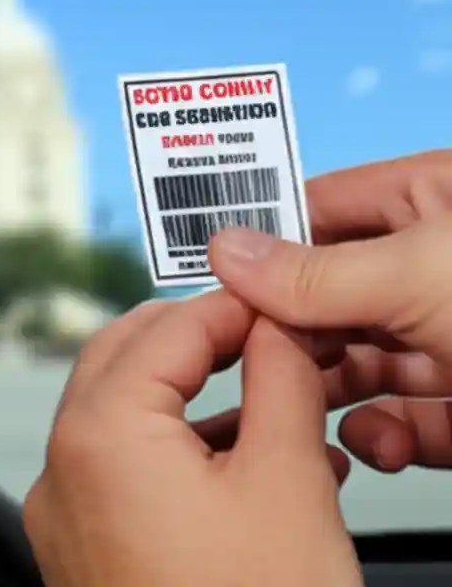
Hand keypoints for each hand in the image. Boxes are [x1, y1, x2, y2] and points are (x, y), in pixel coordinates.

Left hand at [23, 292, 359, 586]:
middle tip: (265, 334)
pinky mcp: (82, 554)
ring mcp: (65, 516)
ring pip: (124, 418)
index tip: (280, 304)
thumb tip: (275, 329)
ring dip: (196, 399)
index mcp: (100, 435)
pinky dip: (179, 455)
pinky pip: (123, 475)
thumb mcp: (286, 481)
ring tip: (281, 405)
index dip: (232, 308)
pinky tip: (250, 467)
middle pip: (124, 360)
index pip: (165, 330)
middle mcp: (63, 469)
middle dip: (197, 340)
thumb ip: (278, 380)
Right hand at [207, 149, 451, 472]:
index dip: (265, 244)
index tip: (212, 282)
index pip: (323, 208)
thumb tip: (223, 250)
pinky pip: (408, 420)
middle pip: (332, 295)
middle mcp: (440, 266)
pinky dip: (385, 437)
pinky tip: (376, 441)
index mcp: (435, 201)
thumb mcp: (420, 275)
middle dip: (294, 333)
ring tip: (301, 406)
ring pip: (364, 364)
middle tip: (251, 357)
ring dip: (330, 393)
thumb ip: (314, 273)